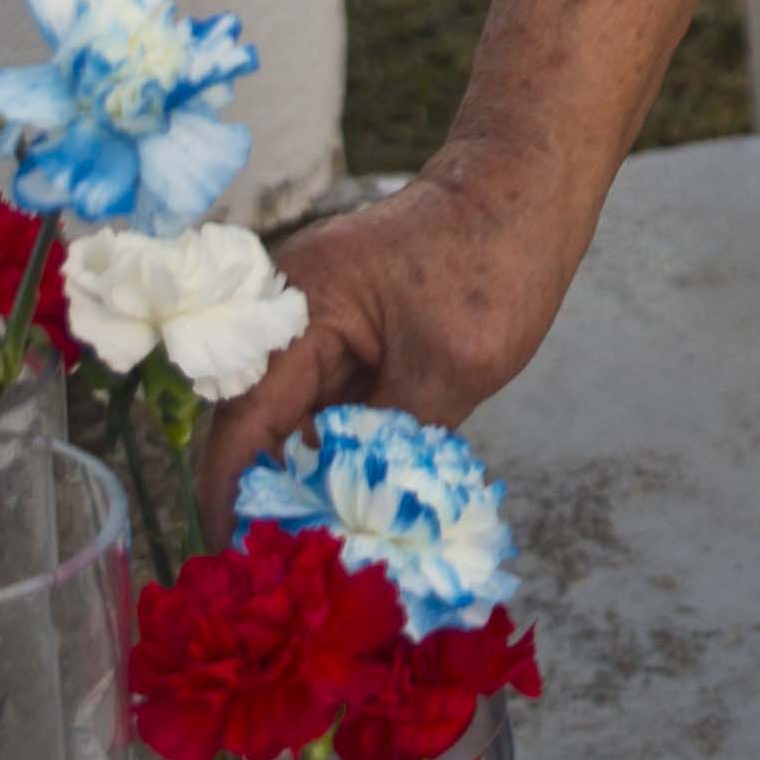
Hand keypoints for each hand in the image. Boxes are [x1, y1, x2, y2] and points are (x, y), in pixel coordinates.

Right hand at [200, 154, 567, 534]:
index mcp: (298, 307)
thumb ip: (394, 443)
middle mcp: (290, 312)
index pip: (243, 419)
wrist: (526, 186)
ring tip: (312, 552)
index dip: (233, 496)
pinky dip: (335, 451)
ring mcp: (318, 322)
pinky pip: (327, 404)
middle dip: (264, 497)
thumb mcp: (451, 367)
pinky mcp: (348, 334)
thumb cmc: (495, 259)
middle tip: (278, 573)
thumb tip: (360, 518)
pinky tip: (349, 504)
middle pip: (256, 424)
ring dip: (302, 479)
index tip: (233, 560)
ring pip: (292, 419)